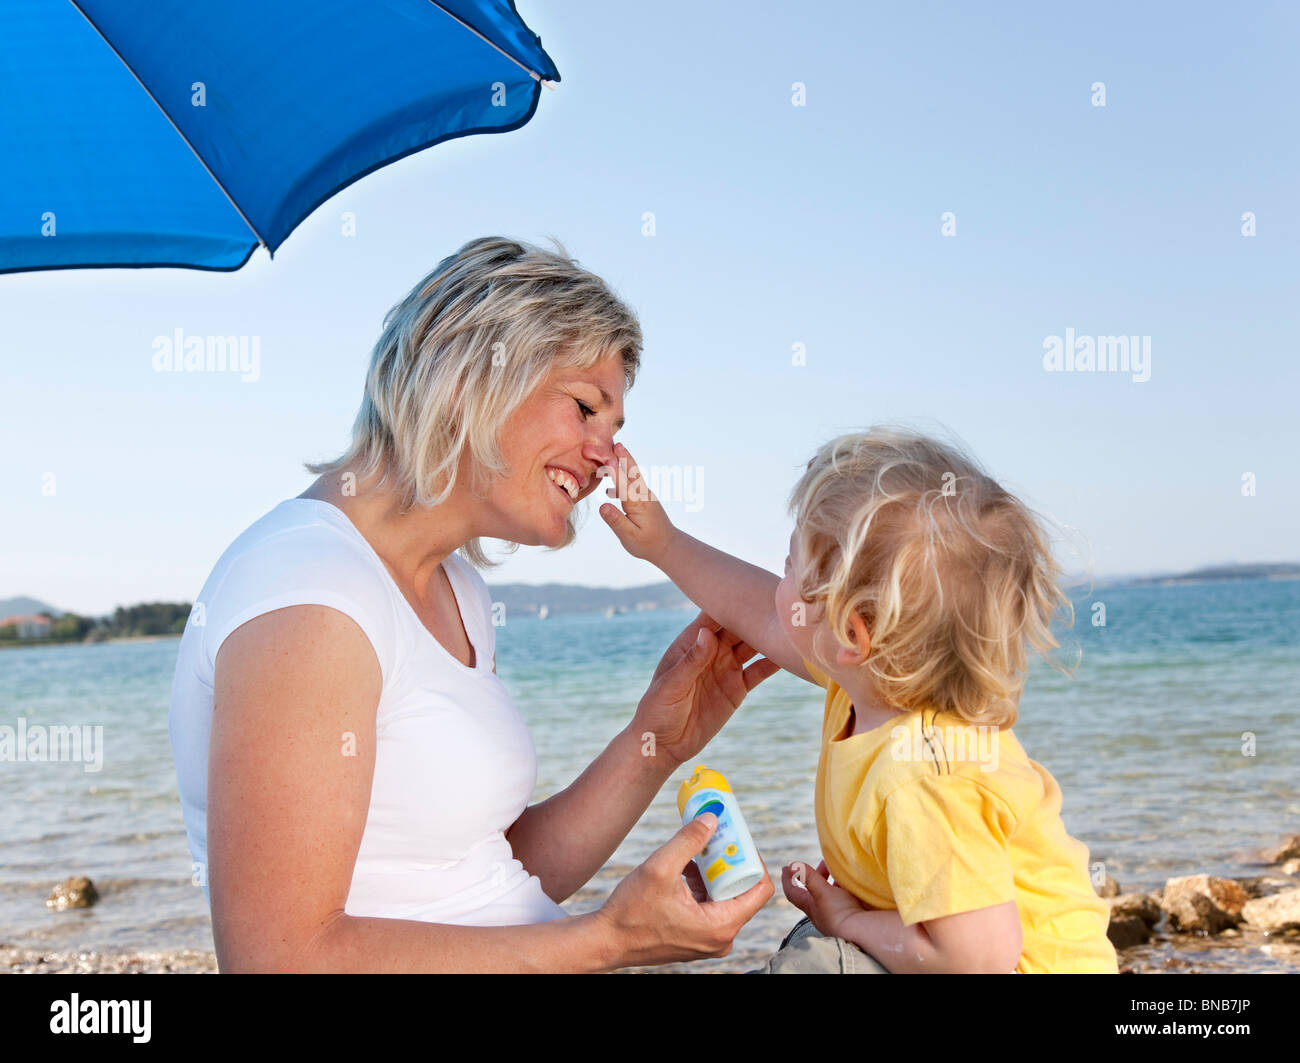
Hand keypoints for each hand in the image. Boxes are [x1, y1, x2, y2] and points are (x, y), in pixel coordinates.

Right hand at [596, 813, 773, 966]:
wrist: (606, 941)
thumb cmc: (630, 912)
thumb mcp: (659, 868)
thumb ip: (688, 841)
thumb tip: (712, 819)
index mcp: (721, 926)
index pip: (759, 889)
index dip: (752, 859)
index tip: (736, 839)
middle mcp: (720, 938)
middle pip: (742, 891)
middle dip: (730, 861)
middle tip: (716, 837)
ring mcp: (709, 940)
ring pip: (725, 897)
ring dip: (714, 871)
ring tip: (696, 850)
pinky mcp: (696, 938)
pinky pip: (710, 906)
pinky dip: (702, 885)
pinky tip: (684, 867)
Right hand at [599, 443, 676, 565]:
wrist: (668, 546)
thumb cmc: (648, 544)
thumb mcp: (629, 536)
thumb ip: (616, 521)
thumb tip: (602, 506)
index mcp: (637, 503)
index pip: (623, 483)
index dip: (614, 470)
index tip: (606, 457)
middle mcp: (642, 495)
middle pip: (631, 472)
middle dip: (622, 457)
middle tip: (615, 443)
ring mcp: (644, 496)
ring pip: (632, 476)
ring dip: (623, 464)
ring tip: (613, 453)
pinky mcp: (644, 500)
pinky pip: (632, 485)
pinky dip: (622, 479)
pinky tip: (610, 488)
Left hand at [631, 611, 778, 767]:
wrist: (664, 744)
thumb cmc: (657, 710)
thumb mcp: (672, 685)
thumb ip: (692, 661)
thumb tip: (707, 634)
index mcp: (691, 643)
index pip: (714, 615)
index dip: (731, 602)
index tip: (750, 590)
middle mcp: (711, 651)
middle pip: (737, 627)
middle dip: (755, 616)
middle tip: (780, 604)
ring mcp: (726, 668)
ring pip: (752, 646)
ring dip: (768, 636)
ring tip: (790, 625)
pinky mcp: (737, 688)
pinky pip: (759, 671)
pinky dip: (774, 663)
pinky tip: (791, 654)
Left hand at [781, 858, 871, 939]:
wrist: (862, 931)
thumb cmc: (839, 913)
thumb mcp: (822, 891)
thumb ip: (808, 877)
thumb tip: (791, 865)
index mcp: (810, 906)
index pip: (792, 892)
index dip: (787, 879)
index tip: (786, 867)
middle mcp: (820, 912)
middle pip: (814, 890)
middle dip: (816, 874)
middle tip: (825, 862)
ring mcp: (835, 915)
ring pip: (830, 894)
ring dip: (832, 881)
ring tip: (841, 870)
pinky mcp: (849, 916)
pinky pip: (843, 898)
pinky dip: (845, 888)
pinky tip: (852, 883)